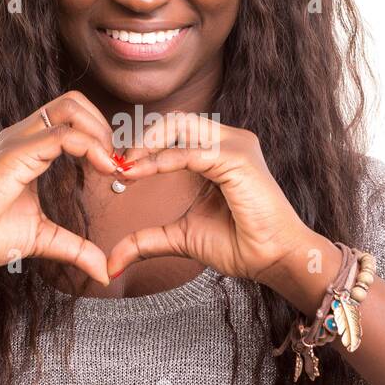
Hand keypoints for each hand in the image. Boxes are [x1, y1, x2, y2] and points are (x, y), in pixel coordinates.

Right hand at [0, 91, 120, 284]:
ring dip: (100, 132)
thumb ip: (74, 248)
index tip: (117, 170)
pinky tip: (103, 169)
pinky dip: (90, 146)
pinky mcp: (15, 154)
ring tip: (111, 165)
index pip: (71, 120)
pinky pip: (61, 135)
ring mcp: (18, 141)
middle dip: (104, 126)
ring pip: (70, 109)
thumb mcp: (42, 239)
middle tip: (117, 162)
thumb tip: (103, 270)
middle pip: (74, 103)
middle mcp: (23, 137)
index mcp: (29, 149)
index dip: (101, 138)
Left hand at [106, 112, 316, 286]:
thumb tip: (113, 264)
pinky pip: (190, 151)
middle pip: (176, 120)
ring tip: (126, 166)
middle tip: (118, 163)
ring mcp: (236, 145)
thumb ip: (147, 240)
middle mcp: (229, 141)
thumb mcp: (180, 237)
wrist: (272, 259)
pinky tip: (139, 173)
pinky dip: (161, 160)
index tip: (118, 168)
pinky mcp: (237, 158)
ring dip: (148, 143)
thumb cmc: (239, 245)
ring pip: (182, 125)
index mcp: (218, 152)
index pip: (176, 131)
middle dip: (142, 138)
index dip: (144, 145)